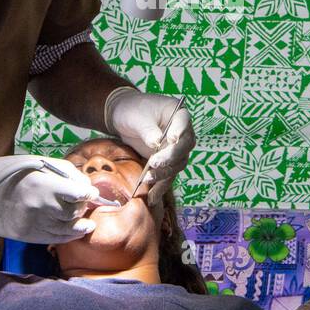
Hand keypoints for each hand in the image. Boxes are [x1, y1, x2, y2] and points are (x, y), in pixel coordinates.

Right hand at [0, 153, 103, 244]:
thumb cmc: (9, 171)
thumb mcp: (38, 162)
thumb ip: (65, 172)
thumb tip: (86, 185)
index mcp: (43, 184)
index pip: (79, 193)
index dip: (89, 193)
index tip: (91, 193)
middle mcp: (41, 206)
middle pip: (75, 212)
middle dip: (83, 207)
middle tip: (83, 202)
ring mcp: (35, 224)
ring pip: (69, 229)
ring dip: (80, 224)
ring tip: (86, 221)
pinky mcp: (29, 236)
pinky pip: (57, 239)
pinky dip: (69, 235)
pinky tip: (74, 230)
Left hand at [105, 88, 194, 204]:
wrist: (125, 117)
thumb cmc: (133, 110)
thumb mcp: (138, 117)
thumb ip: (148, 130)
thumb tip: (156, 143)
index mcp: (178, 114)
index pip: (184, 122)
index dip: (180, 132)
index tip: (171, 139)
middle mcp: (182, 133)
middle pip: (183, 148)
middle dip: (169, 158)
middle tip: (154, 163)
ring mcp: (176, 149)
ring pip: (176, 165)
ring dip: (163, 174)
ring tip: (146, 179)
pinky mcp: (167, 163)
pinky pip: (167, 176)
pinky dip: (160, 187)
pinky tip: (152, 198)